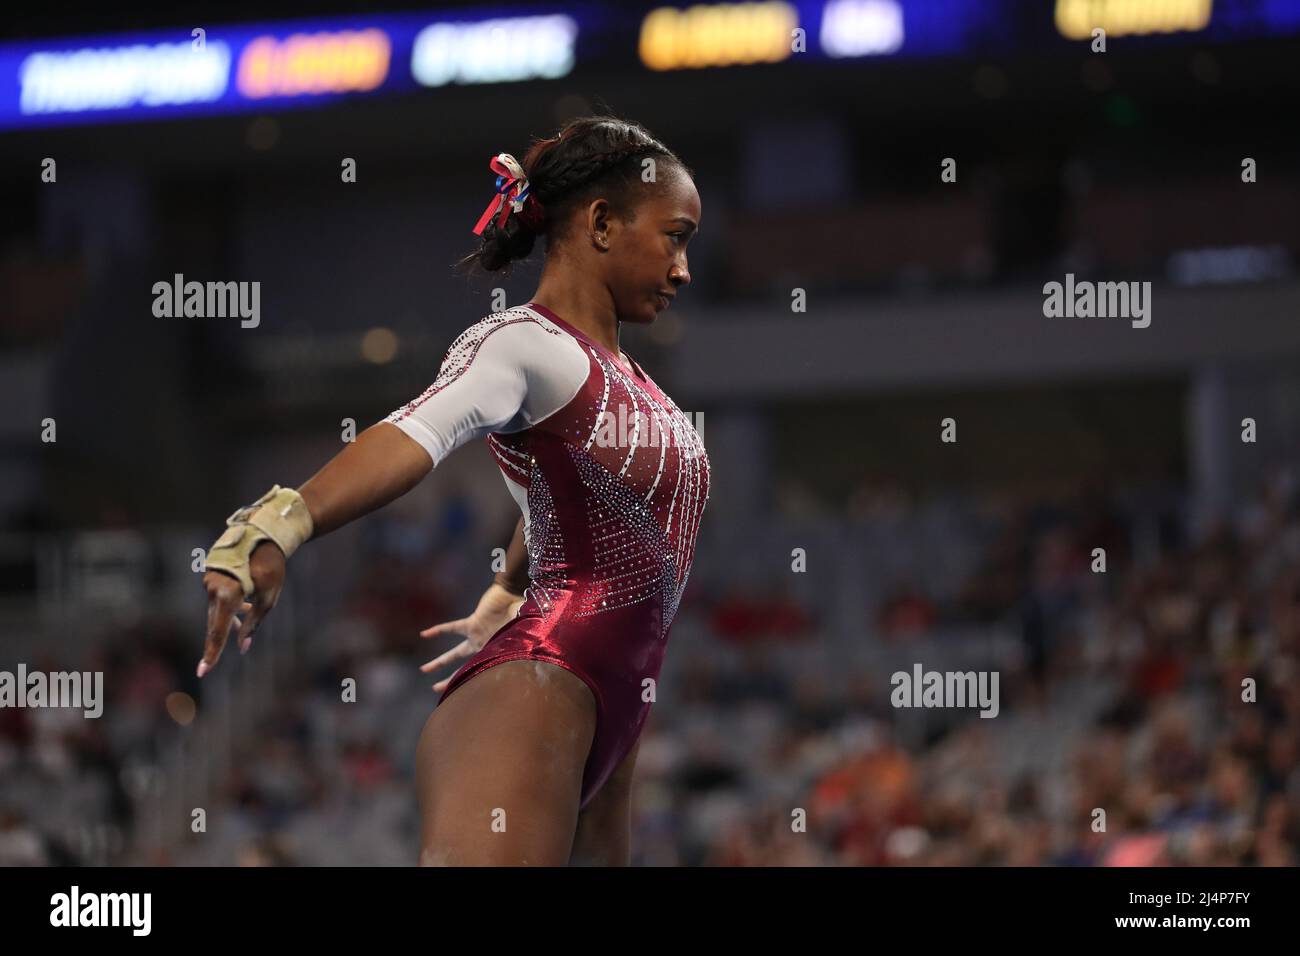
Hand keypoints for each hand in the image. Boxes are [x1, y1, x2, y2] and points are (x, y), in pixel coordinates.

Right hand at [198, 540, 284, 676]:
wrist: (263, 534)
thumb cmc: (271, 566)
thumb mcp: (269, 598)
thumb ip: (254, 623)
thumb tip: (243, 646)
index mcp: (228, 593)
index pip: (218, 631)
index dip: (212, 654)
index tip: (202, 672)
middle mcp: (213, 587)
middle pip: (215, 622)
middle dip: (220, 639)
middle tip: (209, 664)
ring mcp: (209, 580)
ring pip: (217, 609)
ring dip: (230, 618)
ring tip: (246, 618)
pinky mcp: (211, 575)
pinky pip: (218, 597)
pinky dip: (229, 604)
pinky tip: (245, 604)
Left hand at [419, 581, 524, 691]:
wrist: (516, 595)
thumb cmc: (523, 615)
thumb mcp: (523, 637)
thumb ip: (519, 649)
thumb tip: (528, 665)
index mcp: (497, 654)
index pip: (481, 673)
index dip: (473, 684)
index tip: (464, 697)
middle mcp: (485, 649)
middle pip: (465, 669)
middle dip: (450, 680)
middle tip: (435, 690)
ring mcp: (477, 636)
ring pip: (454, 654)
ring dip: (439, 662)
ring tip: (424, 670)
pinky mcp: (472, 623)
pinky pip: (451, 628)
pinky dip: (439, 631)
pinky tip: (424, 634)